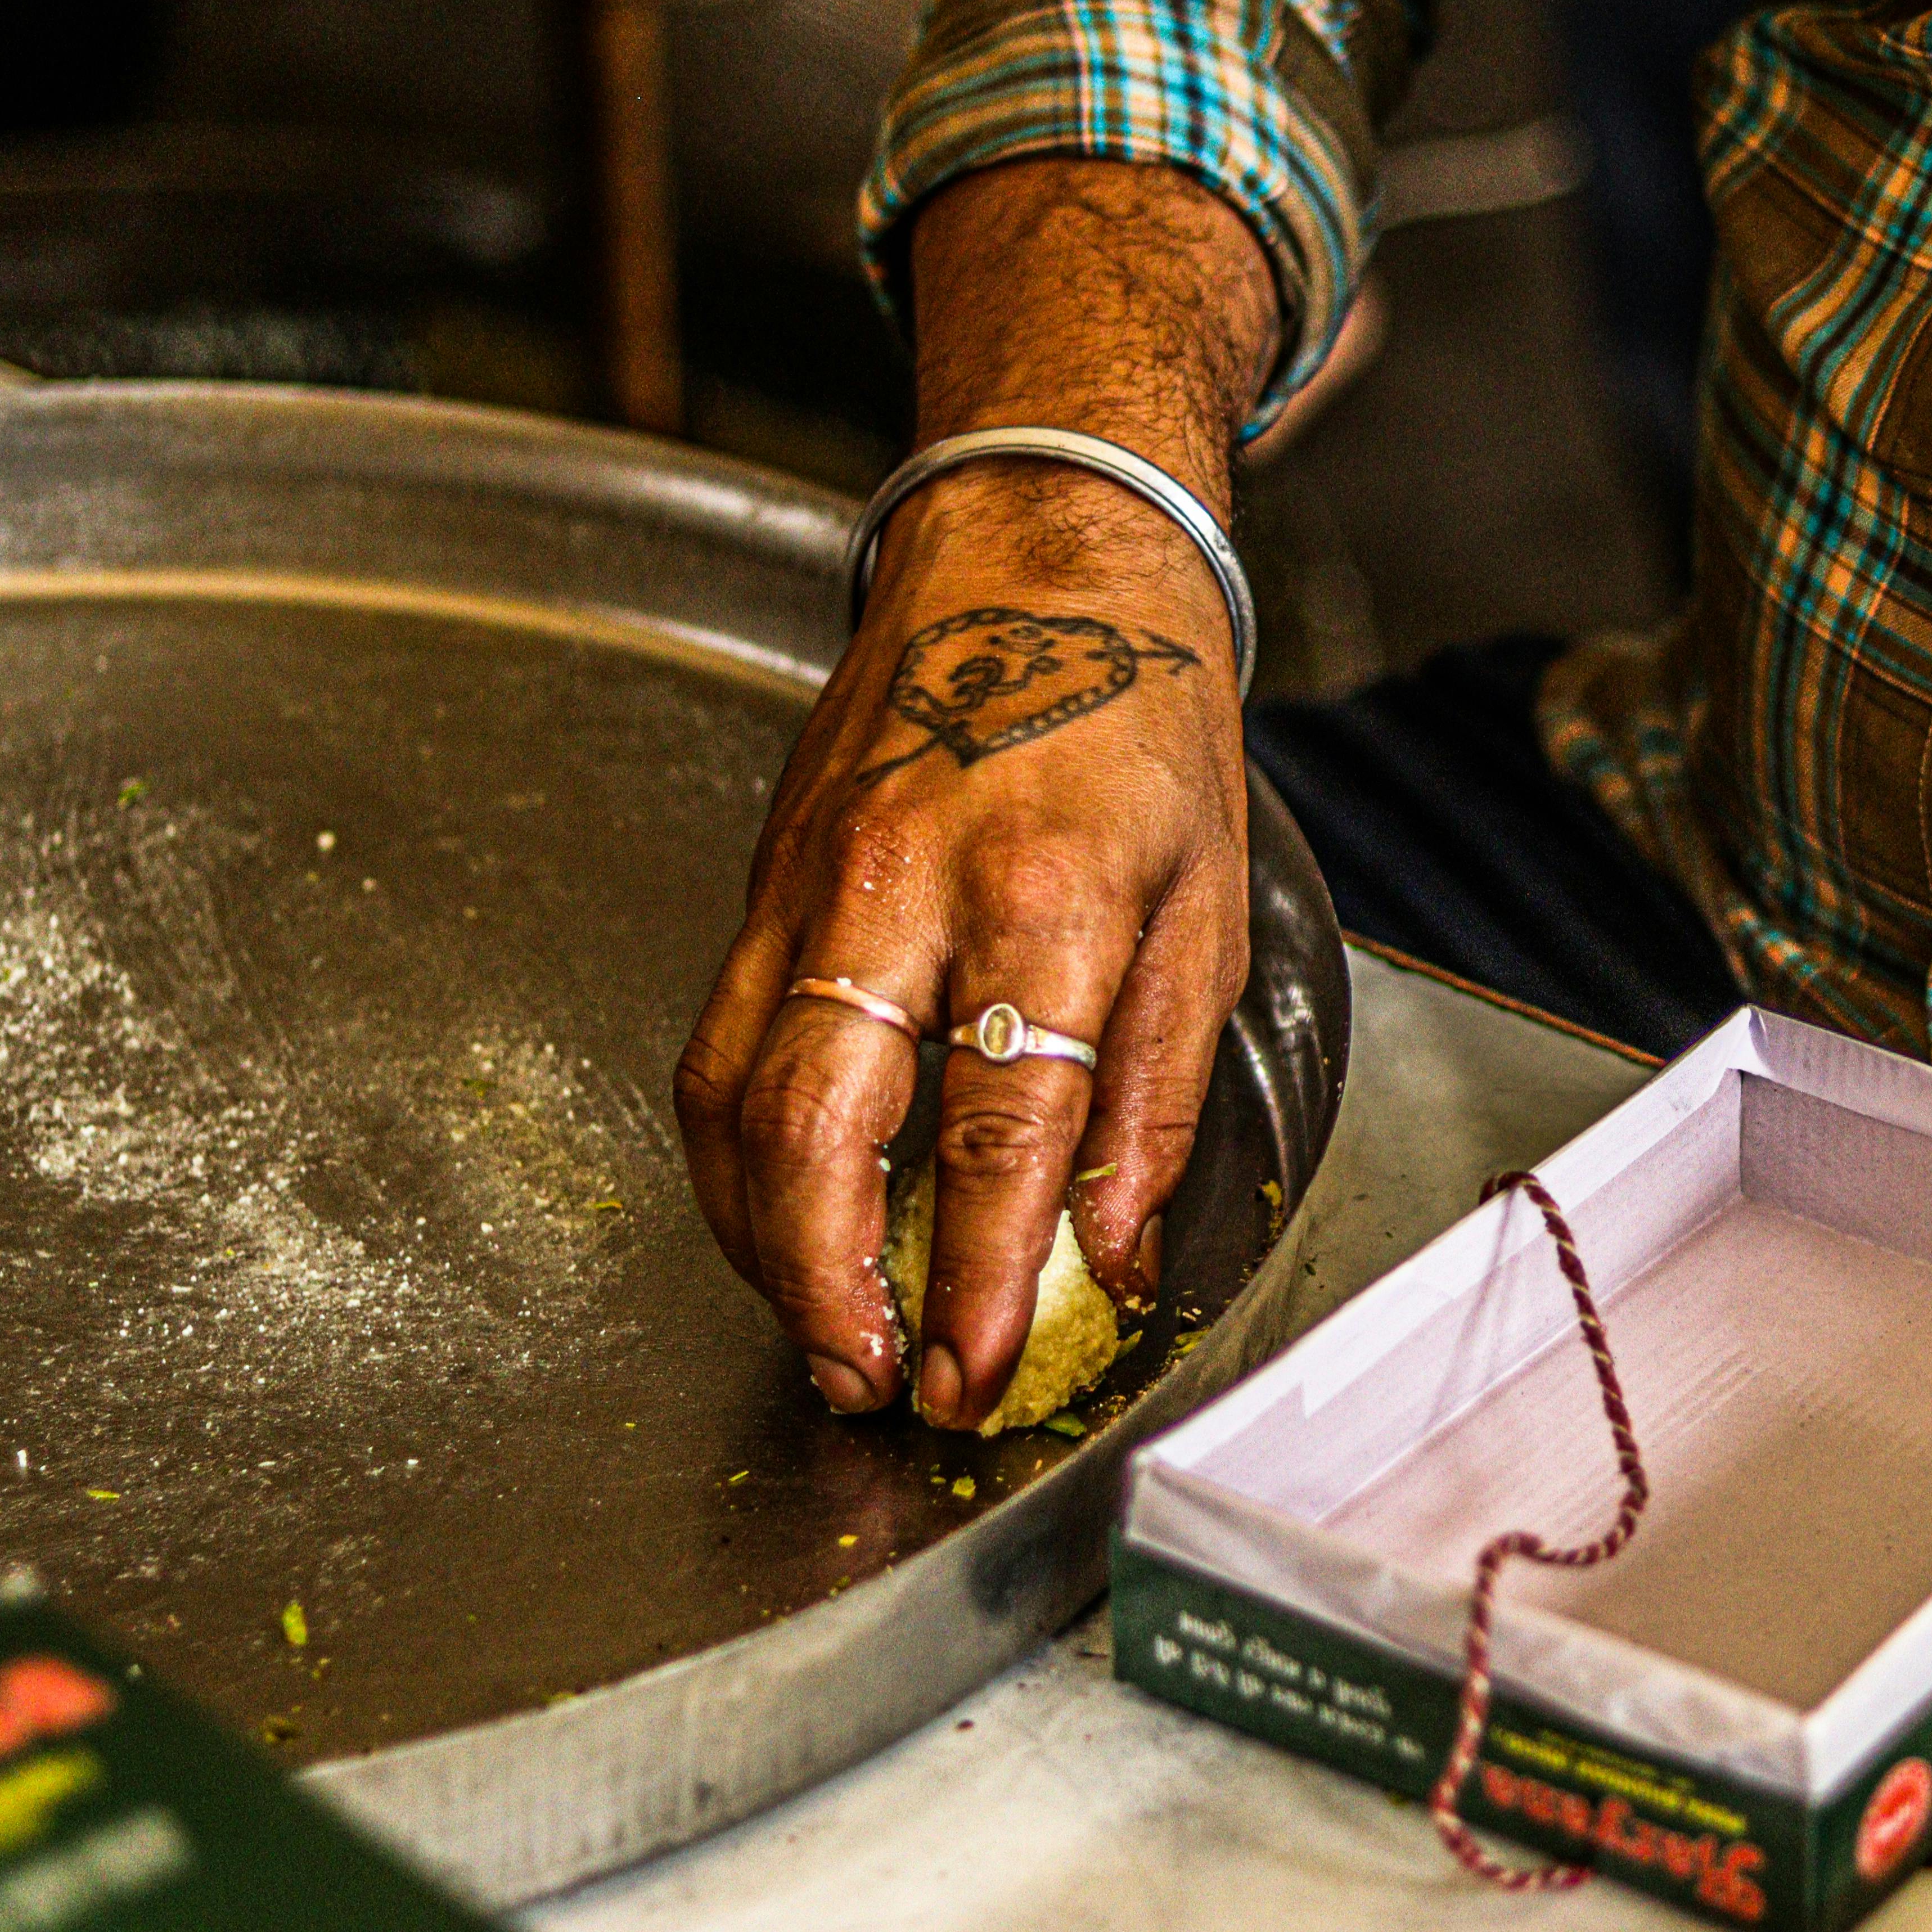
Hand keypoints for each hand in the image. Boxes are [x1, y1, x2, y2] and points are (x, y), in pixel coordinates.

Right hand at [672, 153, 1276, 1430]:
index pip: (998, 1125)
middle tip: (871, 1381)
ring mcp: (813, 880)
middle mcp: (905, 886)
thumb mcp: (1211, 904)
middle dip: (826, 1283)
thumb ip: (1157, 1088)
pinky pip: (720, 1045)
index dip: (981, 1273)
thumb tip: (1117, 1248)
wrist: (1039, 550)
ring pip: (739, 1095)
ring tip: (827, 1331)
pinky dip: (738, 1158)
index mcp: (1045, 891)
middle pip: (817, 1122)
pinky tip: (781, 1220)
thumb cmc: (1142, 719)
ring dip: (764, 1240)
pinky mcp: (764, 879)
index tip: (975, 1374)